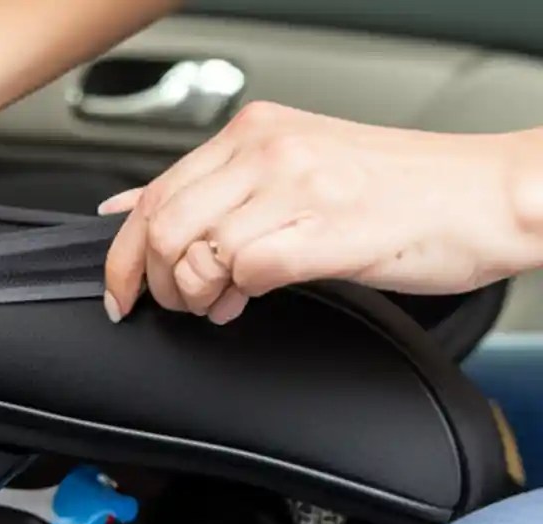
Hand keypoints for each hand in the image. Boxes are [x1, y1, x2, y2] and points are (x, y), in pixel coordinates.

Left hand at [98, 101, 542, 324]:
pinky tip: (247, 302)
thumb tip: (128, 209)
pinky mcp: (328, 229)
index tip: (120, 291)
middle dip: (155, 282)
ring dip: (194, 294)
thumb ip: (210, 188)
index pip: (153, 194)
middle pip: (163, 226)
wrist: (490, 194)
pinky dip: (235, 297)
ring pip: (196, 251)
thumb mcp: (292, 169)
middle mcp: (270, 149)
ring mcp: (299, 186)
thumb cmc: (399, 187)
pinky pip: (247, 271)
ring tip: (220, 303)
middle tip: (180, 304)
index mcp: (254, 131)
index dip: (123, 254)